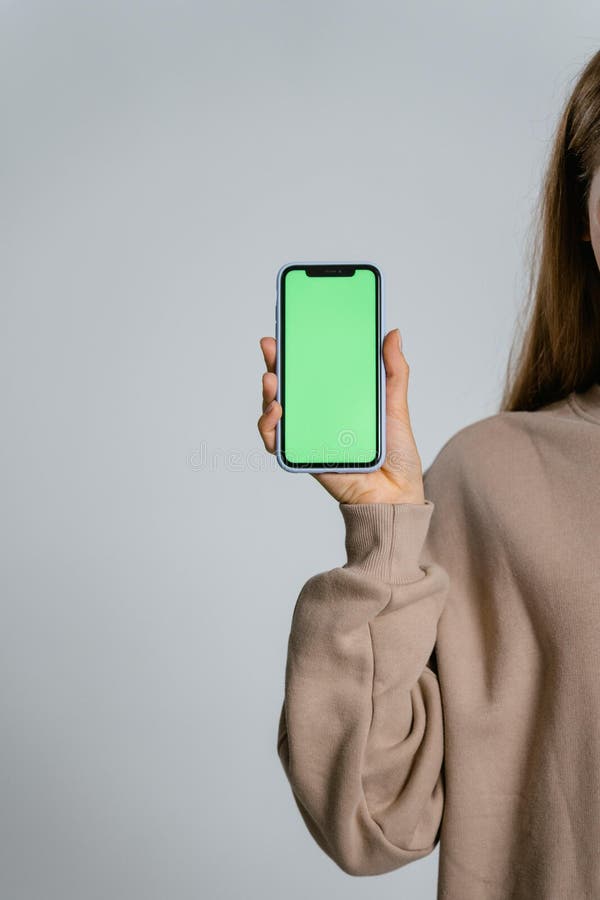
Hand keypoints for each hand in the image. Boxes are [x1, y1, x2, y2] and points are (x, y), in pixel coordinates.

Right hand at [257, 329, 425, 504]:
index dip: (296, 351)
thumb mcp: (396, 405)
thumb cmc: (396, 454)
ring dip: (267, 394)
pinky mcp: (303, 456)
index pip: (311, 370)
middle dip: (274, 365)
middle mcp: (318, 415)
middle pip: (288, 387)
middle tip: (271, 347)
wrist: (396, 494)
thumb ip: (394, 371)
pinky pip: (276, 442)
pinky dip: (269, 427)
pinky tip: (277, 413)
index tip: (288, 331)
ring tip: (272, 382)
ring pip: (275, 411)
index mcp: (338, 398)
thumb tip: (392, 333)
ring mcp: (308, 435)